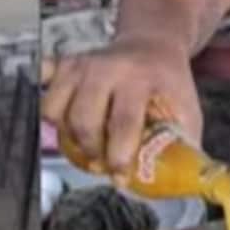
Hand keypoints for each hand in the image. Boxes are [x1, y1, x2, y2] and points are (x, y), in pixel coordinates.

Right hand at [42, 35, 202, 172]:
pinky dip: (46, 107)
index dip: (119, 157)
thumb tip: (177, 184)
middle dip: (91, 151)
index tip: (120, 177)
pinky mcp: (64, 63)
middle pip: (83, 121)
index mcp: (140, 79)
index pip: (122, 124)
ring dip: (68, 135)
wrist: (152, 45)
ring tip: (87, 143)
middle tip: (102, 163)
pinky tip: (62, 120)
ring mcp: (81, 64)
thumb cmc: (168, 83)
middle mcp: (106, 68)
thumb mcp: (187, 110)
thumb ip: (182, 146)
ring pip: (54, 110)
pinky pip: (41, 88)